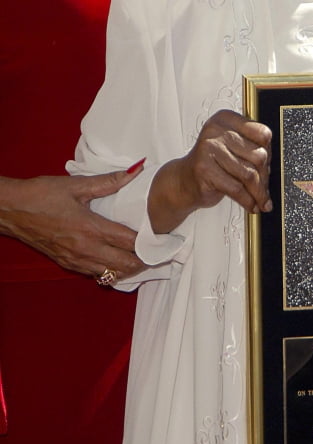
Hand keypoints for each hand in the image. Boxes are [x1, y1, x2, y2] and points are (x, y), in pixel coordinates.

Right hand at [0, 167, 146, 278]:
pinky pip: (96, 274)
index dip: (150, 243)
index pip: (129, 242)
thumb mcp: (76, 185)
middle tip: (157, 250)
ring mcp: (75, 260)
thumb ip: (109, 181)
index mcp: (90, 228)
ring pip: (112, 274)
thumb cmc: (41, 195)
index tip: (165, 239)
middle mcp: (85, 249)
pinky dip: (111, 270)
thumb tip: (136, 170)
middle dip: (144, 260)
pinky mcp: (67, 264)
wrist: (11, 210)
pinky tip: (116, 259)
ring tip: (141, 256)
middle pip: (125, 264)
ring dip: (129, 268)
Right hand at [148, 109, 271, 232]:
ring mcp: (209, 149)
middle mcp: (216, 130)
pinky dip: (247, 200)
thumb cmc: (212, 164)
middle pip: (258, 155)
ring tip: (262, 201)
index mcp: (226, 119)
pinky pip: (236, 188)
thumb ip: (250, 148)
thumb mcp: (231, 148)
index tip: (270, 167)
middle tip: (266, 188)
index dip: (270, 153)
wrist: (183, 181)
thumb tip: (275, 166)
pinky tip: (251, 205)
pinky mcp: (204, 169)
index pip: (262, 133)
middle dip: (266, 176)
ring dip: (259, 192)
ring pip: (249, 174)